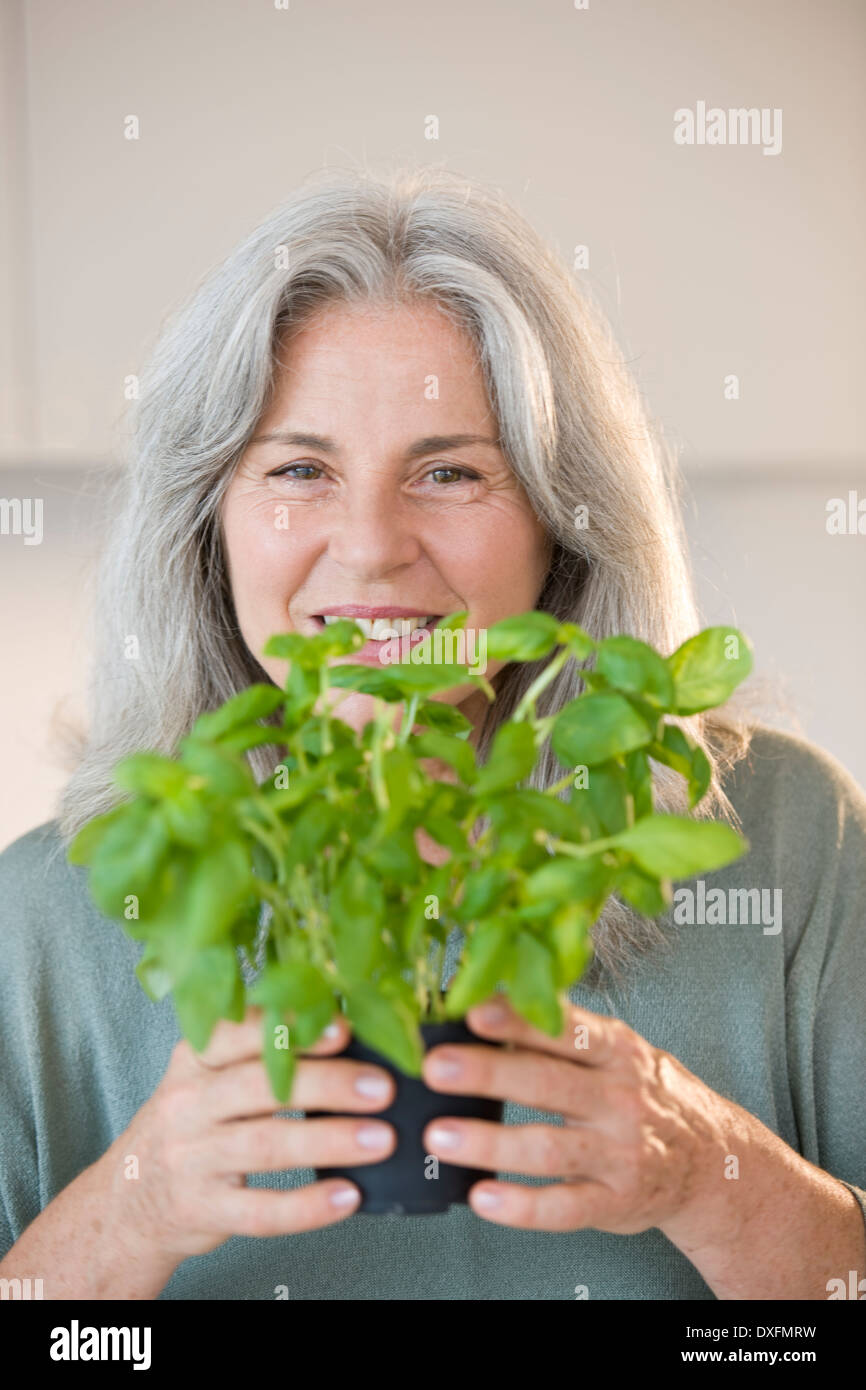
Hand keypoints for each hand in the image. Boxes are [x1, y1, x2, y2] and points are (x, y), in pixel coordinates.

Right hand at [102, 1007, 396, 1266]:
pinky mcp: (202, 1209)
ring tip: (382, 1139)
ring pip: (266, 1145)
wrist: (128, 1200)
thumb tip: (343, 1028)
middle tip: (382, 1087)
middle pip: (261, 1087)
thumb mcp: (207, 1077)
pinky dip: (307, 1206)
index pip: (239, 1034)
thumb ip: (259, 1053)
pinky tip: (347, 1196)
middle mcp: (188, 1104)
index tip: (343, 1028)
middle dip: (327, 1083)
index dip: (290, 1030)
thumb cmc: (191, 1124)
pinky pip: (259, 1210)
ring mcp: (191, 1159)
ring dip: (329, 1141)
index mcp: (195, 1060)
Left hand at [422, 995, 732, 1238]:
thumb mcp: (616, 1050)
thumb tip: (487, 999)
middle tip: (435, 1068)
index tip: (474, 1011)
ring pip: (549, 1148)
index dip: (519, 1020)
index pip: (565, 1031)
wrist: (713, 1161)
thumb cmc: (644, 1094)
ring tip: (441, 1135)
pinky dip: (522, 1207)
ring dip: (491, 1143)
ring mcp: (618, 1154)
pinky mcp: (615, 1202)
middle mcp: (619, 1100)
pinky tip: (482, 1198)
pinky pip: (565, 1208)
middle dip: (488, 1074)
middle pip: (548, 1084)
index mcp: (616, 1052)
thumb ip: (560, 1030)